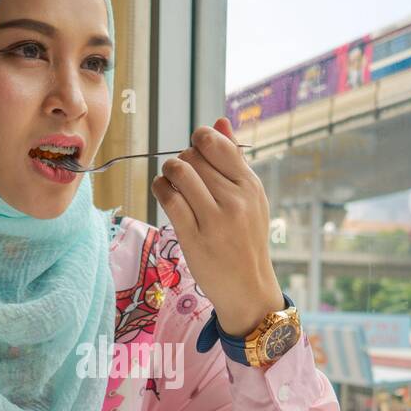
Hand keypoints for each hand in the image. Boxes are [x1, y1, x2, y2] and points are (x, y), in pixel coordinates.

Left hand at [150, 116, 283, 336]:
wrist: (249, 288)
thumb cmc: (246, 240)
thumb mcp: (251, 198)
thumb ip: (234, 160)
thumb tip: (220, 121)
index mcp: (250, 185)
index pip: (216, 143)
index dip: (198, 140)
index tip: (195, 152)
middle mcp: (236, 199)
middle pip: (193, 156)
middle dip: (182, 160)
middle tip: (182, 175)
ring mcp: (215, 219)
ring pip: (179, 172)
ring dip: (167, 172)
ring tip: (171, 182)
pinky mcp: (195, 237)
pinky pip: (169, 198)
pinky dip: (160, 188)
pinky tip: (164, 192)